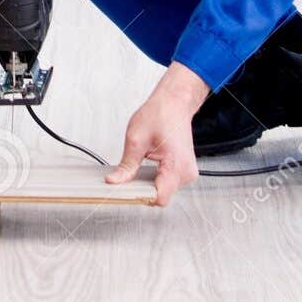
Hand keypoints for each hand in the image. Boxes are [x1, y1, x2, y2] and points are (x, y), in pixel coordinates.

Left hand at [105, 63, 210, 205]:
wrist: (174, 103)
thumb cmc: (160, 114)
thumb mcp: (136, 139)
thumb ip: (126, 165)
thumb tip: (114, 181)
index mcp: (176, 165)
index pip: (159, 198)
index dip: (140, 197)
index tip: (125, 191)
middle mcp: (186, 172)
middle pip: (160, 196)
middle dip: (142, 188)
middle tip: (127, 175)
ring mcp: (187, 172)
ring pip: (163, 190)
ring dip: (149, 182)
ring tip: (142, 162)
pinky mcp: (184, 171)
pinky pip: (167, 183)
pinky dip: (155, 177)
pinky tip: (149, 164)